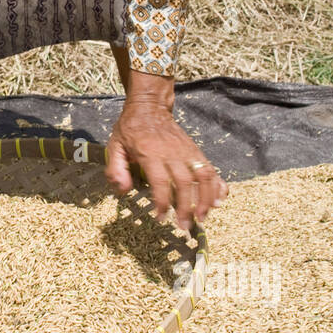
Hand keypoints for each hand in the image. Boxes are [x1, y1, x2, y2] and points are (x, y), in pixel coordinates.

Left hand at [106, 97, 226, 229]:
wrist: (149, 106)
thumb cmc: (130, 129)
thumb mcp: (115, 145)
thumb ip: (115, 169)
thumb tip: (123, 190)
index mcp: (150, 153)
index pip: (160, 181)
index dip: (162, 202)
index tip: (160, 218)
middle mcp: (172, 152)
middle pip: (185, 183)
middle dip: (186, 207)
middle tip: (184, 226)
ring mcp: (187, 151)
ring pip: (203, 176)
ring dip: (206, 199)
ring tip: (203, 217)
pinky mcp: (195, 151)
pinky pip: (210, 168)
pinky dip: (217, 185)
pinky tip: (218, 200)